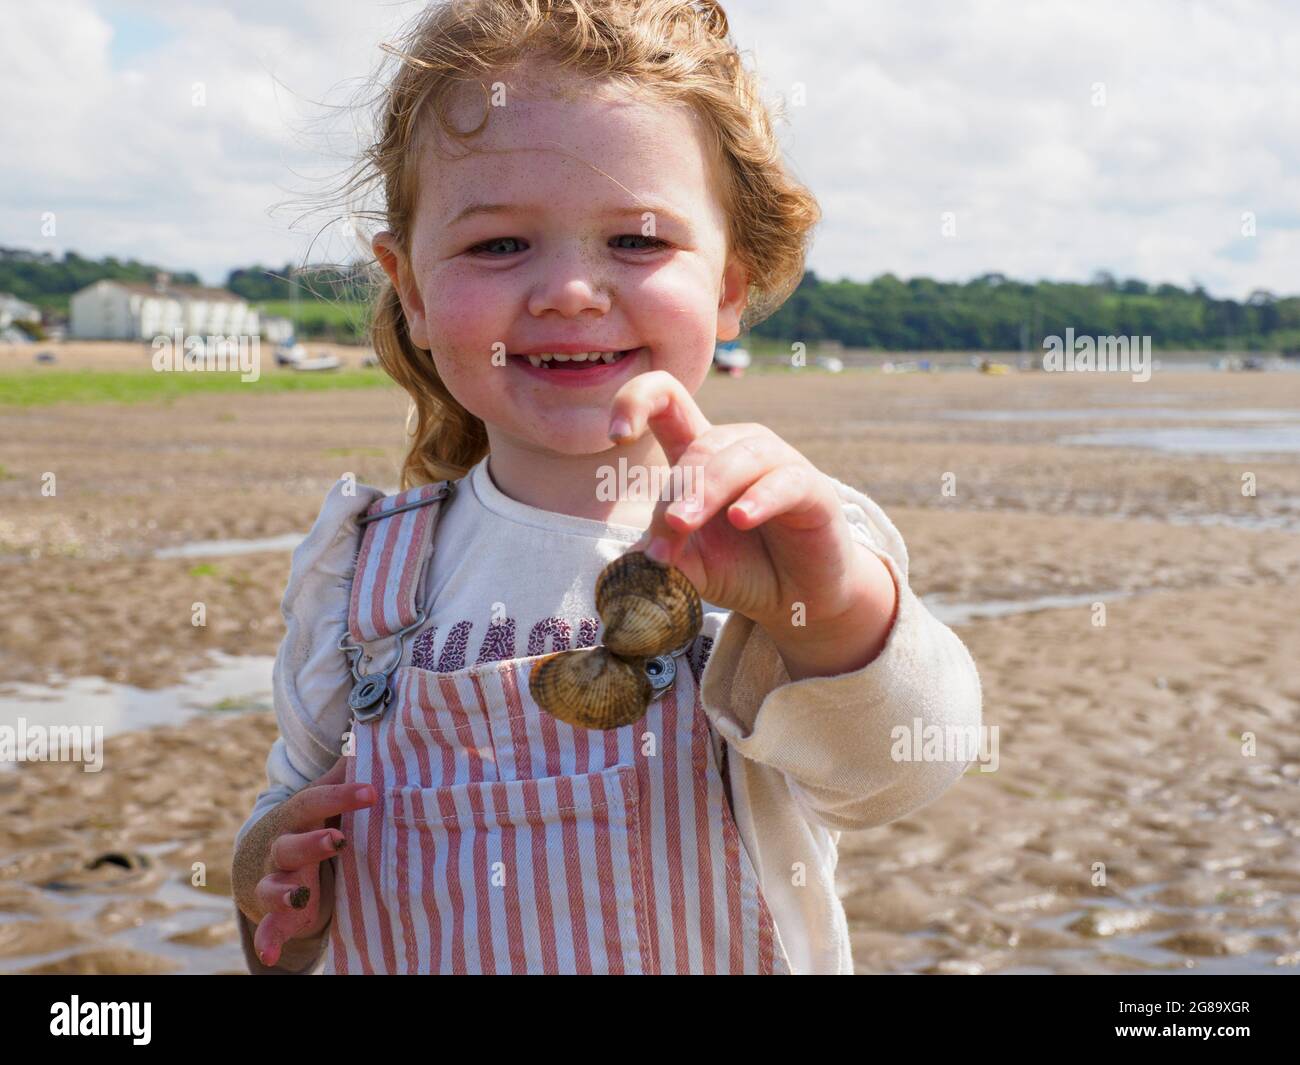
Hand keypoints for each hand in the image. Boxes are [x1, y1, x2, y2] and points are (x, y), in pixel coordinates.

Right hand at [231, 757, 375, 967]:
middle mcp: (281, 849)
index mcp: (297, 818)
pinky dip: (268, 940)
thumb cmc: (303, 824)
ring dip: (286, 891)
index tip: (372, 792)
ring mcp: (274, 881)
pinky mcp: (273, 912)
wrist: (257, 861)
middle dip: (314, 842)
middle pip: (293, 844)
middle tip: (338, 841)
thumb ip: (340, 776)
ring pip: (275, 886)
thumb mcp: (318, 801)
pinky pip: (268, 927)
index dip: (342, 796)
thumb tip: (367, 739)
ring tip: (300, 895)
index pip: (316, 802)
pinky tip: (270, 955)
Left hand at [607, 370, 897, 676]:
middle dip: (673, 494)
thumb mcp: (690, 566)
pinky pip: (785, 481)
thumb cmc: (741, 568)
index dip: (638, 400)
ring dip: (705, 490)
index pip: (666, 398)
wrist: (798, 598)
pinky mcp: (814, 490)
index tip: (617, 434)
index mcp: (699, 454)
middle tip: (659, 546)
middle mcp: (738, 448)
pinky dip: (760, 498)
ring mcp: (779, 464)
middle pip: (698, 447)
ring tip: (681, 525)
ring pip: (737, 458)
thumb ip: (662, 556)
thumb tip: (630, 559)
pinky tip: (741, 518)